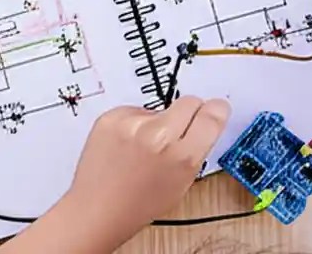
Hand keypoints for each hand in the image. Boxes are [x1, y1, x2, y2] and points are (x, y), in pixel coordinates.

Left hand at [5, 98, 229, 253]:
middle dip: (189, 112)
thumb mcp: (181, 183)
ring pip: (160, 108)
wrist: (96, 210)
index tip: (213, 110)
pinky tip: (125, 145)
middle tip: (178, 128)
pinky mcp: (112, 117)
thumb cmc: (138, 204)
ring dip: (156, 122)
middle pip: (190, 101)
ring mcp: (133, 124)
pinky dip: (133, 123)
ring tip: (141, 148)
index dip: (215, 111)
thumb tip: (205, 120)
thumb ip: (195, 150)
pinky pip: (135, 110)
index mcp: (183, 157)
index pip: (213, 114)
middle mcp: (159, 136)